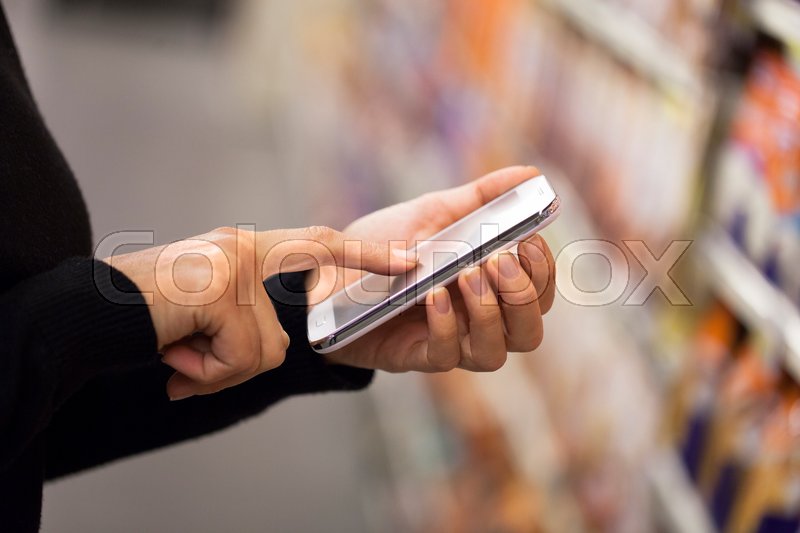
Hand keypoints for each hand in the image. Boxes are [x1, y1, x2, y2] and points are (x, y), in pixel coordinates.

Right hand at [106, 226, 414, 399]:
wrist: (88, 313)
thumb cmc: (146, 315)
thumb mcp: (205, 314)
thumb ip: (246, 319)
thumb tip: (275, 351)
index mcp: (242, 249)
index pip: (316, 244)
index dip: (363, 257)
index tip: (410, 260)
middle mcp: (242, 249)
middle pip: (283, 330)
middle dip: (263, 344)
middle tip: (264, 326)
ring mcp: (232, 267)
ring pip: (263, 352)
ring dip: (218, 370)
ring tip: (177, 354)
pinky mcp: (219, 292)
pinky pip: (238, 358)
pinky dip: (204, 374)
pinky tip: (173, 358)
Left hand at [310, 166, 555, 372]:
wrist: (326, 271)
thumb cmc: (385, 244)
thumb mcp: (433, 212)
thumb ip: (482, 196)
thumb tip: (531, 175)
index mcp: (489, 286)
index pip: (538, 293)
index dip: (542, 273)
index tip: (528, 241)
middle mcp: (476, 320)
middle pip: (528, 332)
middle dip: (523, 297)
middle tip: (499, 260)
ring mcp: (448, 341)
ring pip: (494, 354)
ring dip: (489, 314)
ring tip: (466, 275)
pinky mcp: (414, 355)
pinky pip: (446, 356)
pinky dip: (446, 326)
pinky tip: (432, 295)